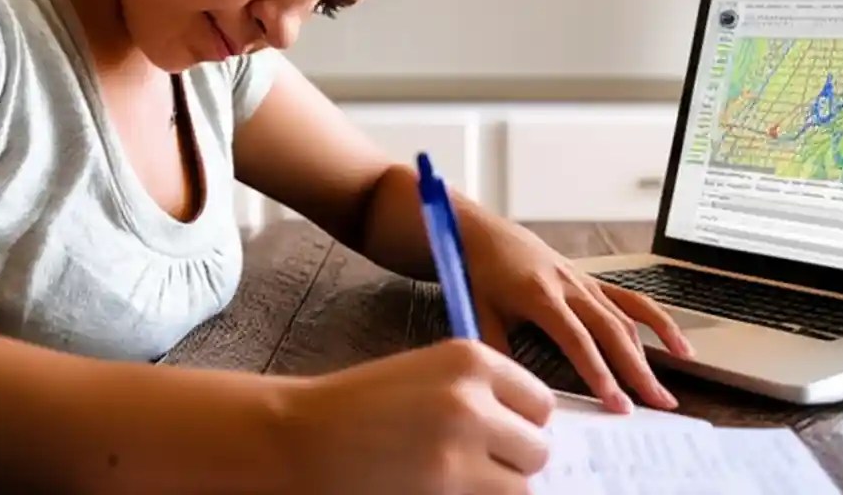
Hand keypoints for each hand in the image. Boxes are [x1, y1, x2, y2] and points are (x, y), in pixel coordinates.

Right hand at [283, 339, 554, 494]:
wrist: (301, 436)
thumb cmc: (361, 406)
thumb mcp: (428, 375)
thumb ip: (481, 395)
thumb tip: (531, 436)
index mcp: (472, 360)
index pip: (541, 403)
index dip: (522, 425)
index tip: (501, 436)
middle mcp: (473, 401)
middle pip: (538, 449)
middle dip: (513, 462)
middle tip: (475, 464)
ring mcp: (459, 452)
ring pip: (522, 488)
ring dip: (497, 489)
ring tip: (457, 480)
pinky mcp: (447, 492)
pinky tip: (442, 491)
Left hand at [463, 220, 695, 413]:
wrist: (484, 233)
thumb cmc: (479, 273)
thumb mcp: (479, 312)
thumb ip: (496, 351)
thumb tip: (511, 391)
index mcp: (541, 295)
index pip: (578, 340)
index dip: (599, 373)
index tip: (616, 403)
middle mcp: (570, 286)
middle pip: (612, 332)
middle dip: (636, 372)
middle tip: (655, 405)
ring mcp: (585, 282)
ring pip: (627, 319)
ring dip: (649, 356)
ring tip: (665, 391)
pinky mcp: (592, 281)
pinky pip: (632, 301)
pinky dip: (658, 322)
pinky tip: (680, 346)